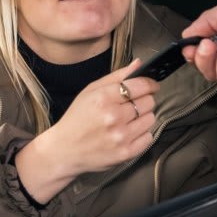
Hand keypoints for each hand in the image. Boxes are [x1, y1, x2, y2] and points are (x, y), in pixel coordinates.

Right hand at [15, 59, 159, 202]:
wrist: (64, 150)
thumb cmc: (77, 118)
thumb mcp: (91, 91)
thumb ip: (117, 76)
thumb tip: (139, 64)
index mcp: (104, 98)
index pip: (141, 86)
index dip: (150, 84)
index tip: (151, 86)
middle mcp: (113, 117)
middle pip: (149, 102)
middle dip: (144, 100)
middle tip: (132, 105)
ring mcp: (121, 136)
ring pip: (151, 119)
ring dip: (143, 117)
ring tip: (129, 119)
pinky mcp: (126, 153)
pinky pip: (149, 137)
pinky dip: (142, 134)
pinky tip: (129, 132)